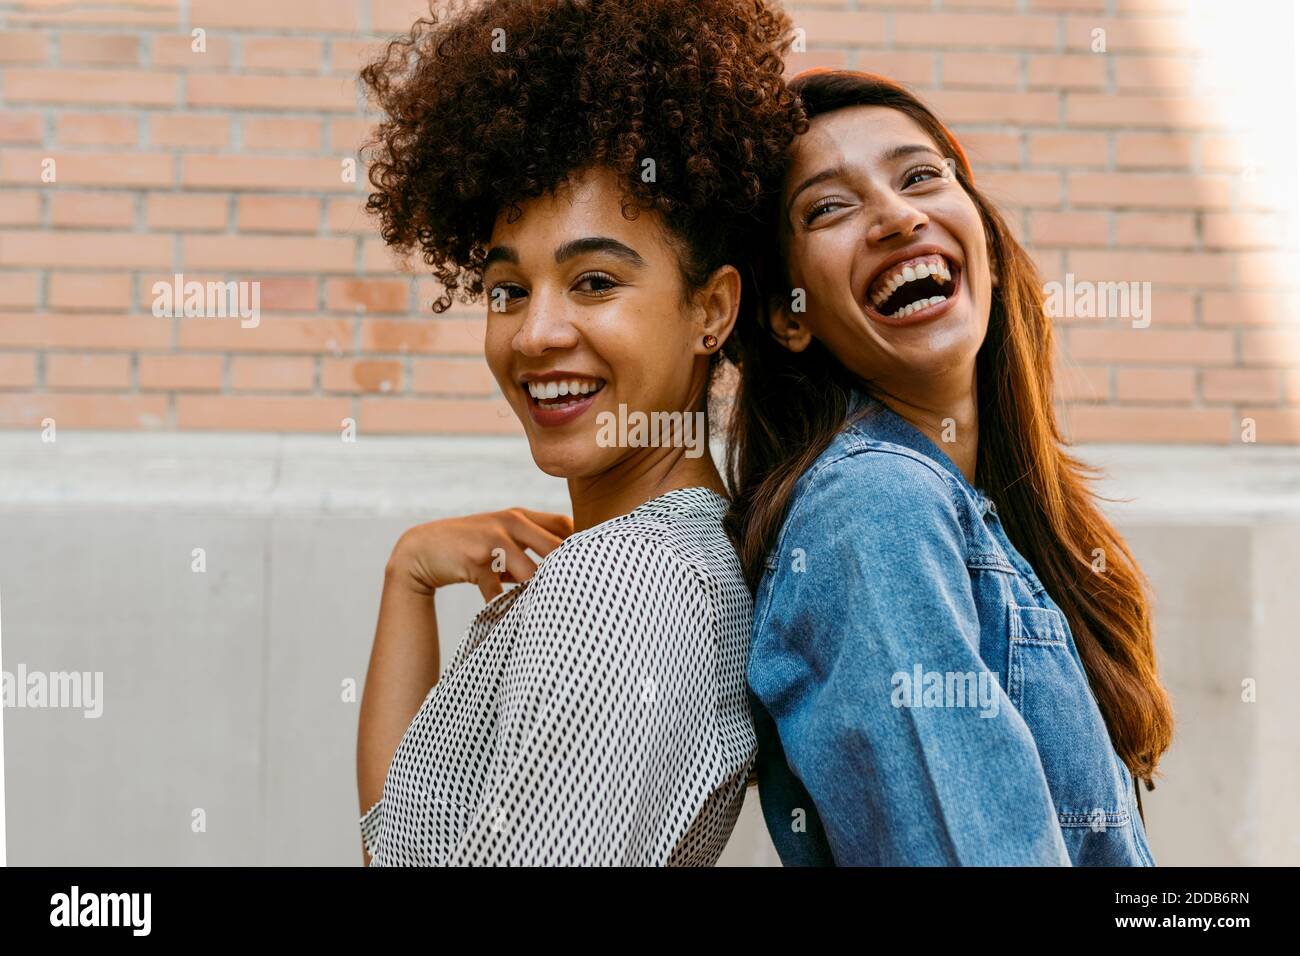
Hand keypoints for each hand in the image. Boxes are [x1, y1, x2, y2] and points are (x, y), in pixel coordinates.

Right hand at [387, 508, 573, 600]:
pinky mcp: (474, 560)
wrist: (424, 548)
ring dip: (538, 593)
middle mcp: (511, 522)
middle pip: (556, 548)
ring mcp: (492, 539)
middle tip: (576, 595)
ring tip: (546, 610)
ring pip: (531, 572)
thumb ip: (532, 547)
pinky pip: (497, 591)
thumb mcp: (504, 539)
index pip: (565, 525)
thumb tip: (570, 568)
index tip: (588, 570)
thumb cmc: (474, 548)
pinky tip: (509, 616)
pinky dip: (505, 607)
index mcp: (521, 516)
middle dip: (566, 573)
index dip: (580, 547)